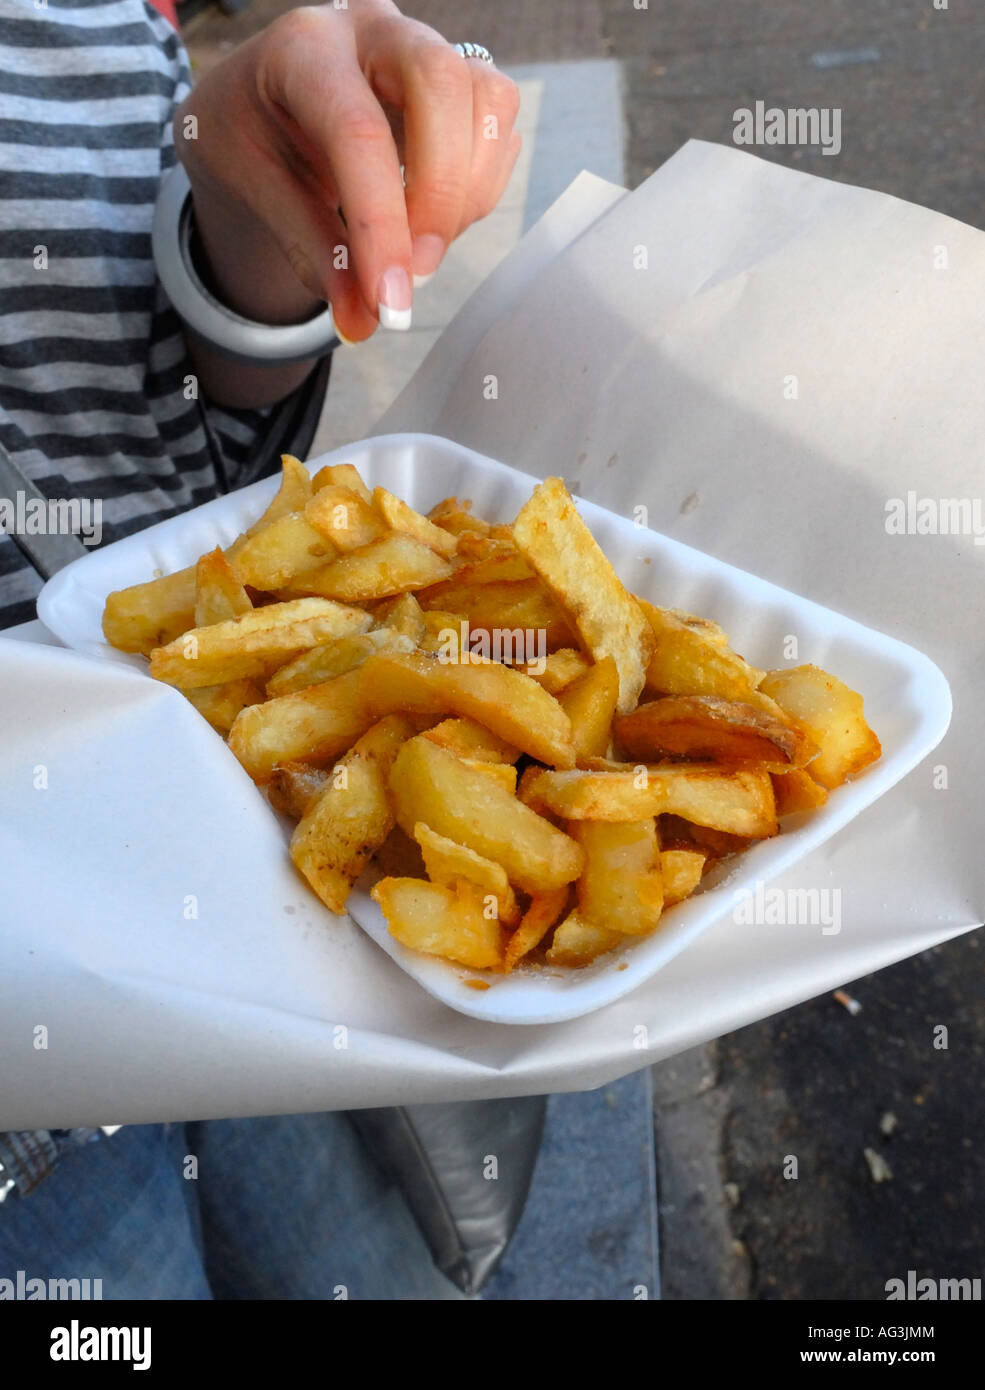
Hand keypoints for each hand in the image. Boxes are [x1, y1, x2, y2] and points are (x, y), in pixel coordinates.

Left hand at [175, 0, 521, 343]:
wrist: (262, 100)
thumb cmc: (254, 135)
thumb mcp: (260, 191)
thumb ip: (314, 253)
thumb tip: (363, 322)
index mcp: (303, 48)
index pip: (355, 130)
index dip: (380, 223)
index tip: (389, 299)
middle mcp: (373, 29)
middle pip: (440, 83)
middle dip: (439, 193)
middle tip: (416, 271)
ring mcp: (426, 45)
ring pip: (488, 99)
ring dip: (467, 194)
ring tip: (420, 247)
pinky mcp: (463, 76)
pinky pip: (500, 126)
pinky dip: (479, 188)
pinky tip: (435, 219)